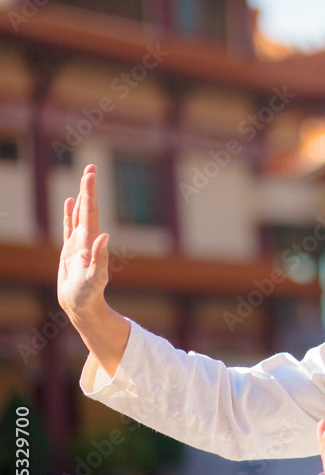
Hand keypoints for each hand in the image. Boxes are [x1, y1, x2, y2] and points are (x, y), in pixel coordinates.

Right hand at [58, 164, 109, 318]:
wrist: (82, 306)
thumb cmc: (88, 296)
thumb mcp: (95, 279)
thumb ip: (100, 259)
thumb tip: (104, 236)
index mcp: (90, 242)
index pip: (90, 213)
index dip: (89, 194)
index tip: (90, 175)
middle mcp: (86, 240)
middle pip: (87, 209)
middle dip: (88, 189)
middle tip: (90, 168)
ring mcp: (78, 243)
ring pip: (79, 215)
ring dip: (81, 197)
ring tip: (85, 179)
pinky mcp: (71, 250)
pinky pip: (70, 227)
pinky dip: (70, 213)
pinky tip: (70, 202)